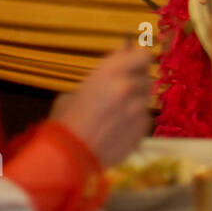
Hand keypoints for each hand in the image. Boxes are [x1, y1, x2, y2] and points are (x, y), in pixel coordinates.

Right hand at [52, 45, 150, 167]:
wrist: (69, 155)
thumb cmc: (66, 119)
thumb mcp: (80, 88)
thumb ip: (104, 73)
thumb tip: (121, 55)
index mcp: (112, 72)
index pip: (144, 56)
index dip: (140, 59)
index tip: (134, 64)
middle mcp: (129, 87)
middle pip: (145, 78)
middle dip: (136, 82)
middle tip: (121, 93)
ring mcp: (138, 109)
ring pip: (145, 100)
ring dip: (135, 103)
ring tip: (116, 115)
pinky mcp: (142, 130)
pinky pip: (144, 120)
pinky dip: (135, 122)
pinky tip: (118, 130)